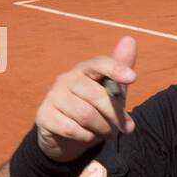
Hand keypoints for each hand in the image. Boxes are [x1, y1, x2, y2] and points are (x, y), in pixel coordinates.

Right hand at [34, 36, 137, 161]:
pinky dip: (86, 137)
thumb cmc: (93, 109)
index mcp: (85, 70)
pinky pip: (71, 129)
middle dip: (115, 116)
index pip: (100, 63)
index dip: (116, 68)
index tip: (133, 78)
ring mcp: (52, 96)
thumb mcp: (111, 93)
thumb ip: (121, 72)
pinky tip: (88, 136)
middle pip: (97, 96)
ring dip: (102, 128)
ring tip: (107, 133)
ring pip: (85, 115)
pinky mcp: (44, 115)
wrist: (66, 137)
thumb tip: (130, 39)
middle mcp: (66, 79)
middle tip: (122, 128)